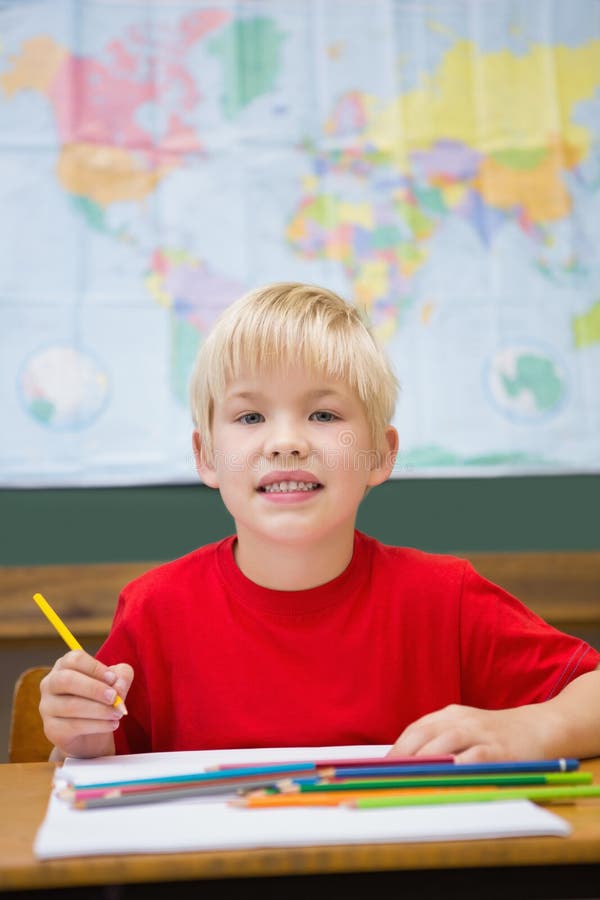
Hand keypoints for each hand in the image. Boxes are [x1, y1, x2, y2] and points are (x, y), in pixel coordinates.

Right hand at [40, 650, 133, 759]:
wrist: (90, 736)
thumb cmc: (101, 700)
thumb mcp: (116, 683)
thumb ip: (122, 677)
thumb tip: (118, 685)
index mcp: (65, 666)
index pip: (74, 659)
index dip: (94, 667)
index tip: (112, 678)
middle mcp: (50, 684)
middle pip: (67, 680)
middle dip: (94, 688)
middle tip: (114, 697)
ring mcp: (47, 707)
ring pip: (71, 705)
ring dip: (100, 710)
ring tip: (117, 714)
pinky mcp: (51, 729)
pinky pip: (73, 726)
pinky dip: (97, 725)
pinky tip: (111, 724)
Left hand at [388, 703, 550, 762]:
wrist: (539, 727)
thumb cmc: (496, 734)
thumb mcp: (465, 729)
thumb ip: (440, 742)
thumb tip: (406, 765)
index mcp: (450, 715)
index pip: (416, 729)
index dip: (397, 748)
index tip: (381, 768)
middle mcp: (462, 720)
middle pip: (425, 734)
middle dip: (403, 756)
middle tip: (388, 776)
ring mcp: (481, 733)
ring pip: (446, 742)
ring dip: (425, 760)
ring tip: (407, 777)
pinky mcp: (500, 750)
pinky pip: (475, 757)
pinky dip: (459, 766)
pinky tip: (445, 778)